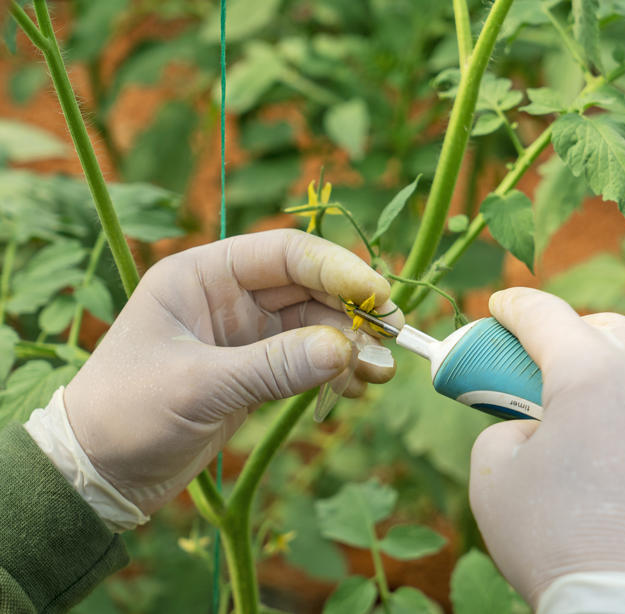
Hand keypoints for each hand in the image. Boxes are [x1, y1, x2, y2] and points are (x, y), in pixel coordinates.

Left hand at [62, 230, 402, 513]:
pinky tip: (353, 389)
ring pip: (315, 326)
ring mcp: (245, 335)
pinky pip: (308, 360)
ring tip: (377, 373)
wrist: (99, 472)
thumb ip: (273, 366)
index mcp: (202, 276)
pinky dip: (334, 371)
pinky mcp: (255, 370)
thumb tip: (346, 350)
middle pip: (309, 288)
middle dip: (352, 311)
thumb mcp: (198, 386)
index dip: (336, 268)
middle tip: (391, 338)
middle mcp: (228, 297)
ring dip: (350, 345)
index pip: (284, 253)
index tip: (378, 294)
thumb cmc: (127, 414)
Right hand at [469, 288, 624, 612]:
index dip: (516, 306)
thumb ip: (505, 425)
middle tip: (548, 368)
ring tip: (619, 395)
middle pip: (606, 329)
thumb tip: (532, 421)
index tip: (503, 307)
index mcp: (588, 376)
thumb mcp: (492, 474)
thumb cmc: (553, 544)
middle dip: (569, 338)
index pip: (544, 316)